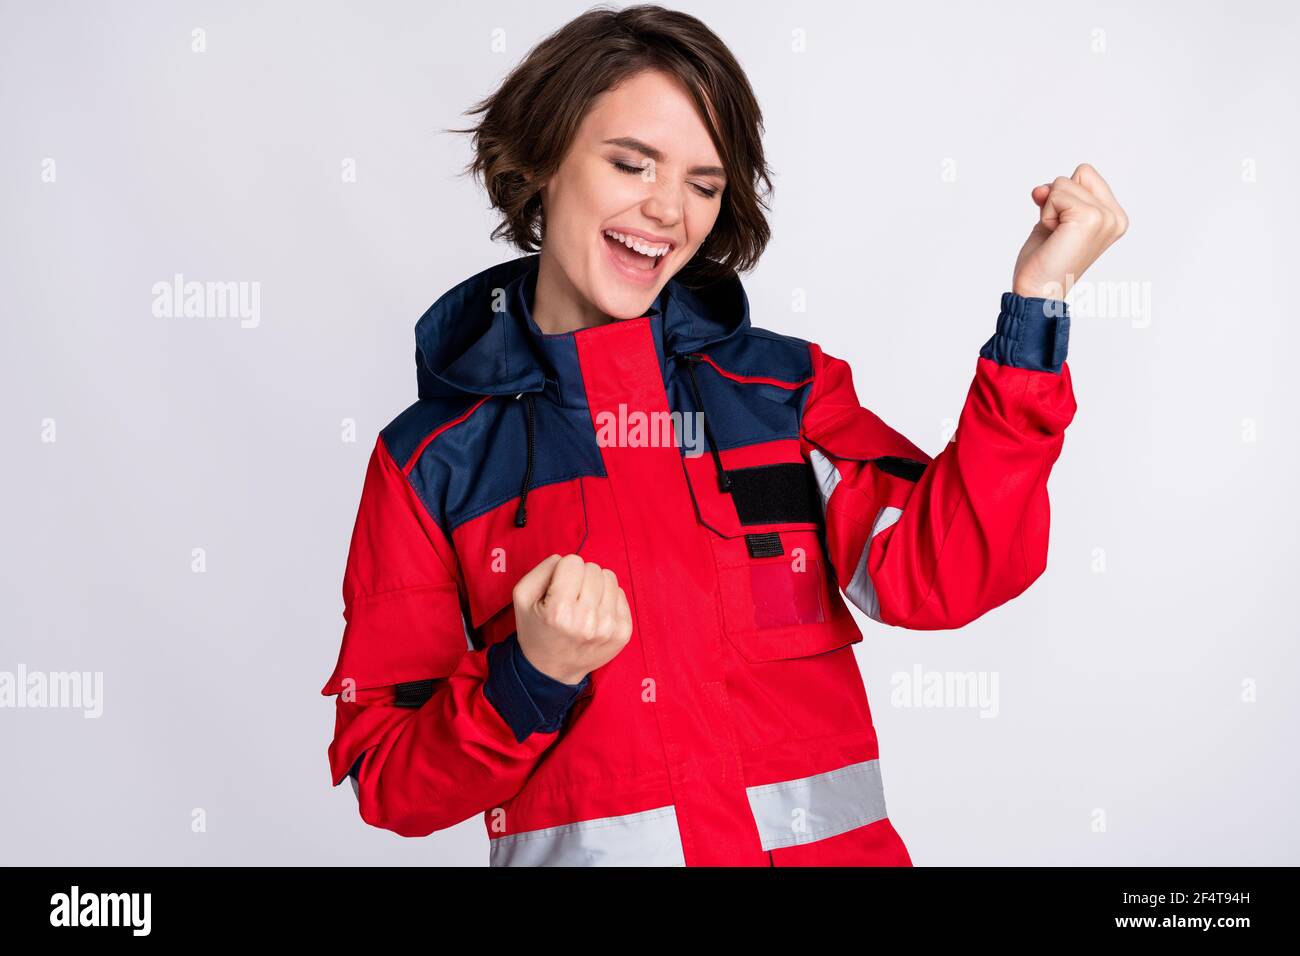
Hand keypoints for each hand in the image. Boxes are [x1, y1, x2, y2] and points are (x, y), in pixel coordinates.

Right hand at [512, 553, 632, 684]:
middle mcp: (587, 621)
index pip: (573, 561)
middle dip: (580, 578)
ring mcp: (609, 628)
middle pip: (593, 568)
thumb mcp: (522, 597)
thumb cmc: (536, 629)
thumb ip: (542, 569)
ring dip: (596, 586)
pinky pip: (621, 593)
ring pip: (609, 578)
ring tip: (583, 604)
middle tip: (571, 597)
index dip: (563, 571)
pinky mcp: (623, 632)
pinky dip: (608, 599)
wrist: (551, 670)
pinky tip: (595, 613)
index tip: (558, 588)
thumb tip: (567, 559)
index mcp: (559, 611)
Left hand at [1012, 163, 1127, 299]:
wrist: (1038, 291)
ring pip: (1064, 183)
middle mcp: (1115, 218)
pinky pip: (1056, 193)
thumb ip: (1055, 196)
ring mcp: (1106, 218)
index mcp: (1115, 217)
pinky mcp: (1090, 218)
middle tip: (1058, 234)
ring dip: (1050, 209)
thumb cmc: (1045, 261)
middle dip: (1056, 201)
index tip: (1062, 226)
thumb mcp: (1054, 218)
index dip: (1063, 195)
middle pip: (1077, 175)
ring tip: (1056, 237)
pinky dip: (1046, 214)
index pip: (1085, 174)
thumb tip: (1042, 189)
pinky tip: (1053, 236)